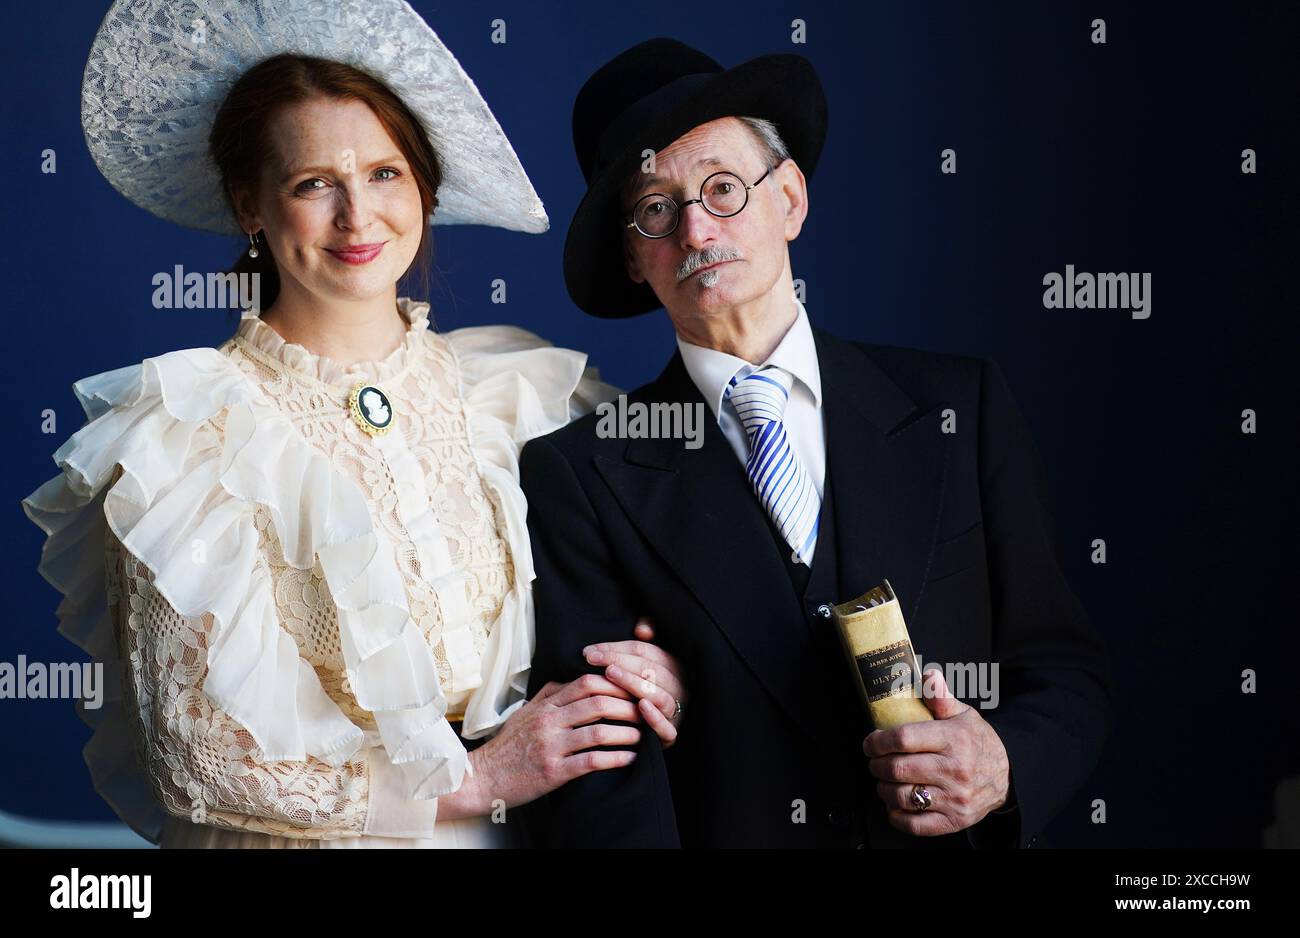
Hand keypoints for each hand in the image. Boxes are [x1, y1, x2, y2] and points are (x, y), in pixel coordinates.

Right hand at [467, 674, 641, 811]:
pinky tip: (629, 758)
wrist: (482, 777)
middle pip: (598, 703)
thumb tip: (573, 680)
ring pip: (599, 732)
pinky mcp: (553, 771)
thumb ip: (550, 694)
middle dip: (628, 706)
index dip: (615, 683)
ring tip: (643, 736)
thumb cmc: (508, 745)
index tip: (633, 689)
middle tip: (646, 712)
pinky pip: (591, 761)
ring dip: (627, 733)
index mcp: (545, 705)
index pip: (587, 683)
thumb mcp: (525, 712)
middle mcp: (549, 721)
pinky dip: (615, 758)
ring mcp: (551, 746)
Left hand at [582, 617, 686, 747]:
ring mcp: (675, 713)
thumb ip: (641, 645)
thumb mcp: (637, 667)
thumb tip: (643, 629)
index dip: (616, 648)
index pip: (644, 651)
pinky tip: (640, 705)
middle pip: (651, 669)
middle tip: (593, 658)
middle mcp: (677, 688)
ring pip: (659, 694)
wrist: (635, 738)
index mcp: (671, 668)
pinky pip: (668, 727)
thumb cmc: (633, 697)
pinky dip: (655, 716)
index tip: (589, 650)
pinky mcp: (670, 737)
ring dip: (634, 683)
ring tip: (610, 673)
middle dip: (620, 661)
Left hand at [862, 667, 1009, 835]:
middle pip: (898, 768)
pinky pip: (915, 824)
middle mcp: (955, 770)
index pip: (904, 739)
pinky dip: (898, 816)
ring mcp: (955, 798)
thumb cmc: (978, 743)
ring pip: (902, 797)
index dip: (878, 741)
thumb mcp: (963, 714)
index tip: (870, 742)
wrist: (1008, 776)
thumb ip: (940, 696)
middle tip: (875, 761)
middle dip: (877, 764)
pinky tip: (896, 803)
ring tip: (884, 780)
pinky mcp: (954, 821)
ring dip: (883, 789)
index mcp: (954, 739)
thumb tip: (928, 674)